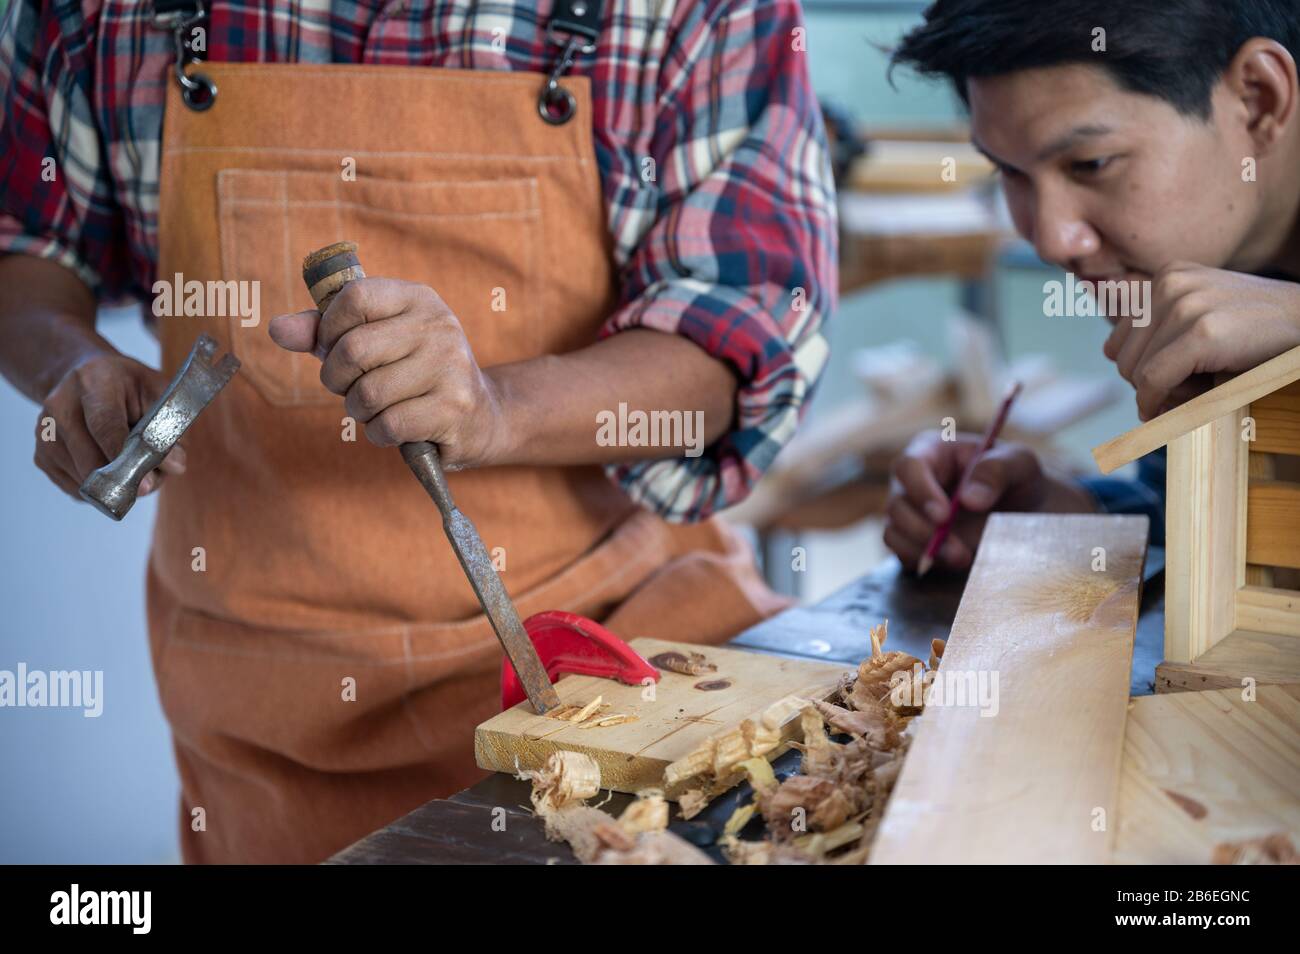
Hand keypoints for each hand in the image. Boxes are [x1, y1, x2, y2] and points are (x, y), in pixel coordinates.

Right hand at [36, 351, 186, 498]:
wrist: (84, 377)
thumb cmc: (128, 387)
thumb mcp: (156, 392)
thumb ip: (169, 428)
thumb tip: (174, 466)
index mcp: (92, 382)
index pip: (105, 426)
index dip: (126, 458)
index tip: (146, 484)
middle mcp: (59, 406)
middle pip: (90, 460)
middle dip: (125, 480)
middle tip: (151, 482)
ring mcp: (45, 433)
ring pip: (83, 480)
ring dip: (114, 484)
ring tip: (131, 463)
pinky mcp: (41, 456)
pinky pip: (76, 489)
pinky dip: (100, 487)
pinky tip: (109, 464)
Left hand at [268, 278, 506, 468]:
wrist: (480, 416)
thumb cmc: (413, 373)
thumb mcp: (375, 341)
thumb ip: (324, 333)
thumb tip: (276, 329)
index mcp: (418, 298)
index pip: (353, 298)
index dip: (329, 329)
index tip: (335, 349)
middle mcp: (439, 326)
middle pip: (353, 350)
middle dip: (337, 379)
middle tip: (351, 388)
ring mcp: (450, 368)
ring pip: (368, 393)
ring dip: (359, 410)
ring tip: (376, 409)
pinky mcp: (453, 409)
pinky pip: (388, 425)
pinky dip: (379, 434)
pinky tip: (396, 428)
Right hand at [883, 431, 1093, 572]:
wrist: (1028, 513)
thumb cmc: (1020, 479)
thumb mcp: (1021, 464)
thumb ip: (997, 471)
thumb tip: (968, 499)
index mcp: (932, 451)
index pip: (909, 466)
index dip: (920, 491)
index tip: (944, 516)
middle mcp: (912, 481)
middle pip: (896, 505)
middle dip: (923, 531)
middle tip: (959, 551)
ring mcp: (909, 512)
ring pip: (894, 533)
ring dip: (923, 551)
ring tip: (964, 559)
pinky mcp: (912, 540)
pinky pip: (903, 554)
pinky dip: (925, 562)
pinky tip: (956, 562)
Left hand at [1104, 263, 1299, 419]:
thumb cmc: (1256, 332)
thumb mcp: (1203, 315)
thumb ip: (1161, 328)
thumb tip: (1110, 356)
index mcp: (1166, 276)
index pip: (1118, 339)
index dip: (1137, 371)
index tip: (1160, 386)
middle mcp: (1168, 283)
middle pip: (1121, 357)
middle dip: (1147, 385)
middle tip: (1183, 392)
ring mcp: (1184, 305)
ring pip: (1134, 372)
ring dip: (1160, 394)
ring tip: (1197, 388)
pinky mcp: (1202, 332)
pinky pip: (1153, 381)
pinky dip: (1157, 403)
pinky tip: (1176, 409)